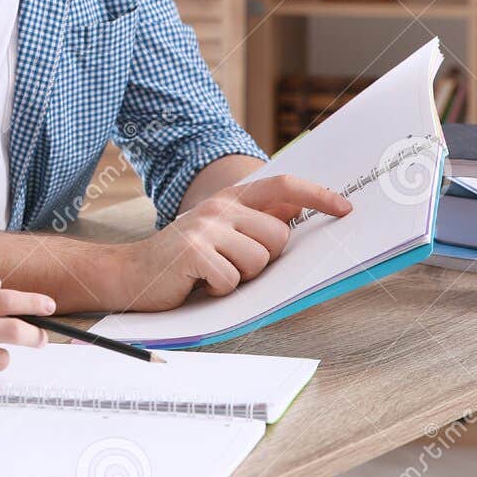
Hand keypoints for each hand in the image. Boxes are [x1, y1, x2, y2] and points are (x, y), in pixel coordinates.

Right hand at [108, 174, 350, 311]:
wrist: (131, 273)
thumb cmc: (183, 259)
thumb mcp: (220, 232)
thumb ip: (255, 219)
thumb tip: (299, 208)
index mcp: (229, 199)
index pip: (282, 186)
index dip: (317, 195)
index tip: (345, 208)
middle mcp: (219, 207)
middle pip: (278, 236)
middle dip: (264, 260)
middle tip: (234, 265)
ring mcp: (205, 227)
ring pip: (258, 261)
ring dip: (241, 278)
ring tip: (214, 274)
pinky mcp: (194, 252)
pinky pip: (232, 281)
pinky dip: (219, 291)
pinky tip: (199, 283)